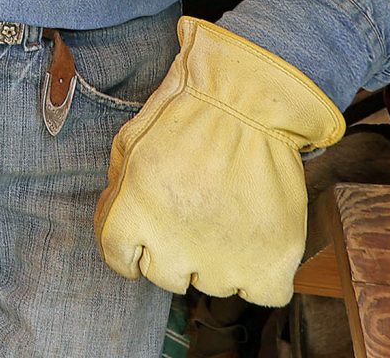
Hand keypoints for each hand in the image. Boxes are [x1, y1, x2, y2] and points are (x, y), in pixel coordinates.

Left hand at [95, 18, 343, 305]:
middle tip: (196, 211)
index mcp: (134, 215)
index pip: (120, 260)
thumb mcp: (130, 142)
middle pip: (166, 276)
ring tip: (231, 211)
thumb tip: (118, 230)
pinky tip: (259, 240)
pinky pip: (262, 292)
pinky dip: (263, 273)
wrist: (251, 97)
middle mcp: (175, 247)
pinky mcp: (272, 264)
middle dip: (175, 248)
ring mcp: (225, 261)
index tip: (149, 233)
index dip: (134, 245)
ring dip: (219, 258)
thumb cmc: (188, 112)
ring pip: (214, 284)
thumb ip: (117, 194)